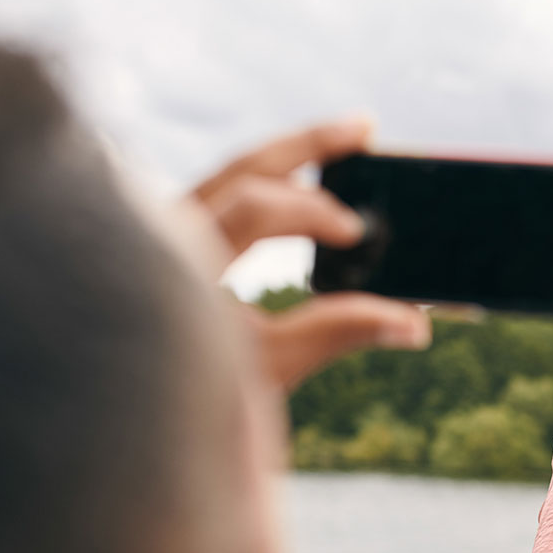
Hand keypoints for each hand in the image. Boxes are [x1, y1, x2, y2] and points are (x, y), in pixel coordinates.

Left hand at [187, 119, 430, 389]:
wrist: (140, 424)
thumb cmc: (197, 401)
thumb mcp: (270, 368)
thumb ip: (337, 333)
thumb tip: (412, 321)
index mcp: (182, 259)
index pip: (252, 205)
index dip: (311, 211)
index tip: (356, 234)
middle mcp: (163, 232)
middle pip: (241, 166)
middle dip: (306, 146)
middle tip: (365, 127)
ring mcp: (160, 234)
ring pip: (228, 175)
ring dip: (287, 158)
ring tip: (343, 144)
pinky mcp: (167, 243)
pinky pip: (219, 196)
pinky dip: (265, 185)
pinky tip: (299, 189)